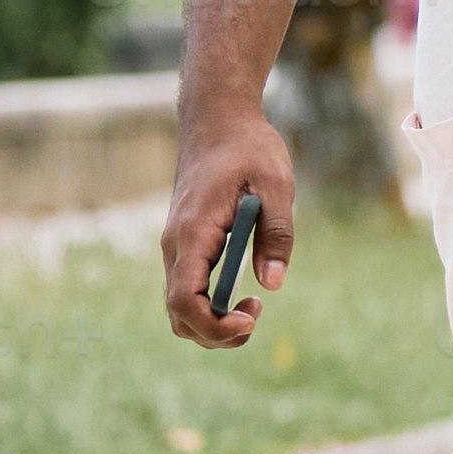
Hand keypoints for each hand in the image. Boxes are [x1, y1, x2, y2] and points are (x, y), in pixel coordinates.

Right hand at [164, 112, 304, 348]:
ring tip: (252, 307)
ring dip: (212, 323)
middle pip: (178, 315)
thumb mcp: (276, 184)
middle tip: (256, 315)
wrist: (217, 120)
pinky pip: (187, 289)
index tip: (253, 316)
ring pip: (179, 307)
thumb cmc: (249, 147)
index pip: (185, 300)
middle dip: (216, 332)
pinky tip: (240, 293)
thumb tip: (272, 283)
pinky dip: (209, 306)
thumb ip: (276, 233)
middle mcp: (176, 244)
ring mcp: (176, 245)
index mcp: (193, 233)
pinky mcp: (185, 244)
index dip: (215, 324)